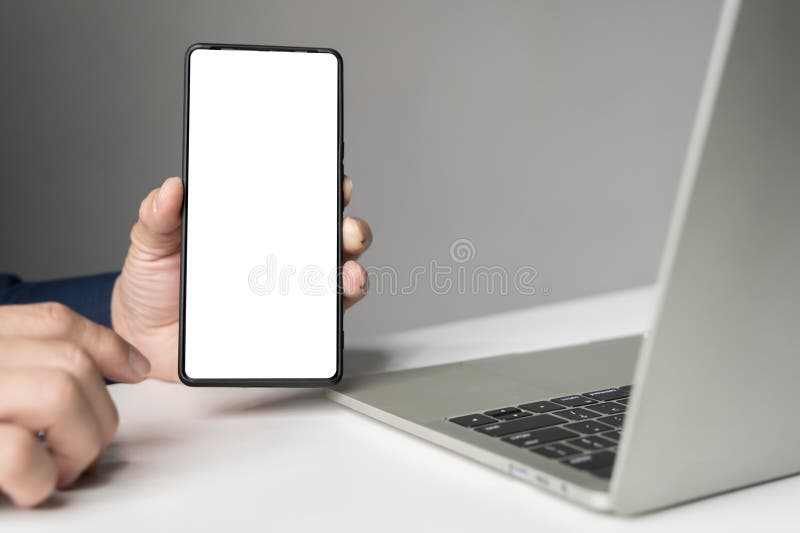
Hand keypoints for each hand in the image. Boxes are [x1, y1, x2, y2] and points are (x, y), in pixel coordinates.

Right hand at [0, 303, 147, 506]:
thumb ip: (29, 361)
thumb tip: (123, 365)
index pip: (54, 321)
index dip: (107, 344)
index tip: (132, 368)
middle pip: (71, 363)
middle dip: (99, 413)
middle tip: (83, 447)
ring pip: (59, 395)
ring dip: (78, 444)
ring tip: (60, 470)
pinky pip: (19, 454)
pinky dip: (42, 477)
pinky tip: (32, 487)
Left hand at [112, 175, 372, 380]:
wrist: (147, 338)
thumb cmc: (153, 285)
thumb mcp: (150, 243)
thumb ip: (156, 216)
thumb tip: (171, 188)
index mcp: (249, 223)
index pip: (293, 196)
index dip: (320, 182)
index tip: (333, 177)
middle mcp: (276, 250)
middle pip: (326, 229)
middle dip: (347, 223)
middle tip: (343, 223)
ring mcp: (287, 286)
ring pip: (335, 266)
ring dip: (351, 261)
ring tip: (346, 262)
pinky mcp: (291, 322)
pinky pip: (327, 310)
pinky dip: (342, 299)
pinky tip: (339, 291)